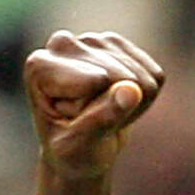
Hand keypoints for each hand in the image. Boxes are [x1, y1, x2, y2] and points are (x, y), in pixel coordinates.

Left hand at [24, 31, 162, 177]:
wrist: (80, 150)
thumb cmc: (71, 153)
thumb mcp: (80, 147)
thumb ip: (101, 119)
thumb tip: (132, 89)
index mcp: (39, 65)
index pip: (96, 80)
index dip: (92, 111)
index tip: (70, 123)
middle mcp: (64, 44)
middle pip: (119, 76)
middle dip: (111, 108)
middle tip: (88, 122)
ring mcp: (94, 41)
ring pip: (140, 78)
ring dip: (129, 106)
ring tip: (101, 114)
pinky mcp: (121, 46)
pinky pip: (155, 77)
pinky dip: (144, 99)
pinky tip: (117, 102)